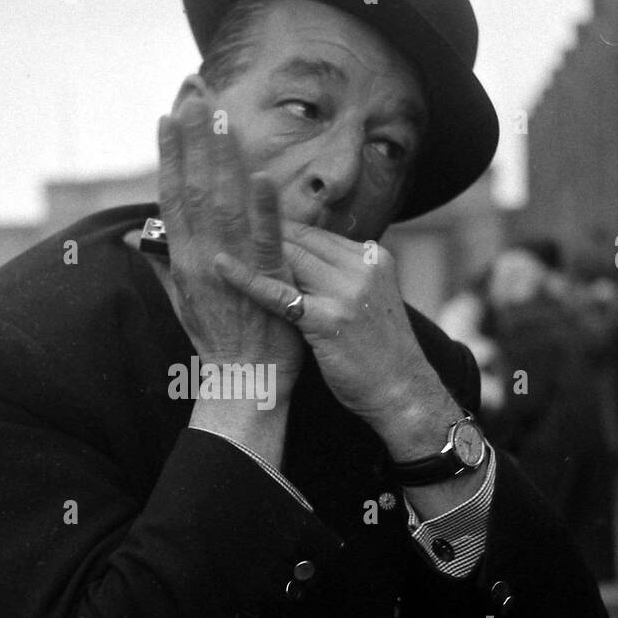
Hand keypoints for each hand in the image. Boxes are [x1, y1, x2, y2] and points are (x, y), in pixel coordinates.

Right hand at [157, 97, 303, 408]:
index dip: (171, 152)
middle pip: (194, 187)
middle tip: (194, 92)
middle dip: (194, 137)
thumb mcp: (185, 298)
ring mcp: (231, 271)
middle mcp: (202, 259)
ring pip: (224, 204)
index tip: (169, 113)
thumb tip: (141, 235)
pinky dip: (264, 208)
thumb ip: (165, 262)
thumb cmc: (220, 342)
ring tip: (220, 115)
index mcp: (185, 259)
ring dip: (221, 157)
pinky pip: (264, 241)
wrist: (244, 386)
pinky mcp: (265, 284)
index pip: (174, 194)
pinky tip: (262, 174)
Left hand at [215, 222, 457, 455]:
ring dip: (253, 252)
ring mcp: (347, 291)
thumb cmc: (379, 354)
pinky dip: (247, 279)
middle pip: (300, 239)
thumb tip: (300, 259)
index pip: (315, 233)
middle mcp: (362, 267)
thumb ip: (341, 275)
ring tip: (215, 238)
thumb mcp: (368, 301)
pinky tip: (220, 266)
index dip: (279, 232)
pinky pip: (279, 293)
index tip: (246, 226)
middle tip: (221, 224)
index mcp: (373, 257)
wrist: (402, 392)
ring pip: (288, 258)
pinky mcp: (329, 319)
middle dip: (261, 235)